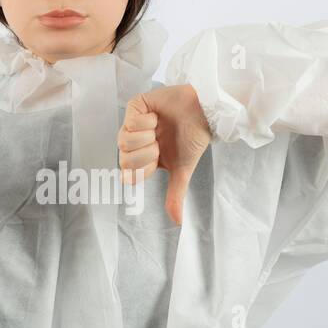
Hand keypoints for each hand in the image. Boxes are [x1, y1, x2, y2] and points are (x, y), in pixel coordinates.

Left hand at [118, 84, 211, 224]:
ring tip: (159, 130)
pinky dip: (147, 121)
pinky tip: (157, 117)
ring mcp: (133, 123)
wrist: (204, 113)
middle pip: (123, 159)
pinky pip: (131, 121)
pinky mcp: (136, 106)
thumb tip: (177, 221)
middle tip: (159, 144)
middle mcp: (135, 142)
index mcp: (143, 158)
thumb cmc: (192, 139)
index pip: (127, 174)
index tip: (157, 161)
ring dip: (146, 138)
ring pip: (123, 141)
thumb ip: (175, 194)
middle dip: (146, 154)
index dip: (142, 169)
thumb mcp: (182, 170)